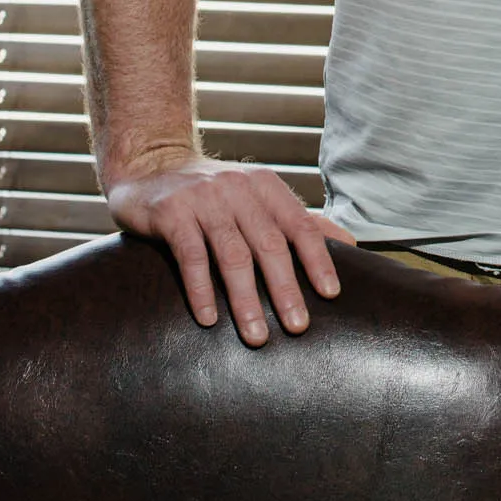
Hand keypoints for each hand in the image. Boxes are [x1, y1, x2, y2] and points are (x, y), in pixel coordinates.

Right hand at [105, 153, 356, 346]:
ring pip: (233, 254)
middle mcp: (239, 188)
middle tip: (297, 326)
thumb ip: (297, 219)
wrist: (151, 164)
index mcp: (266, 186)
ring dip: (246, 299)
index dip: (318, 259)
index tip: (330, 295)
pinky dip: (200, 289)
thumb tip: (350, 242)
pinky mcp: (172, 212)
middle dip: (286, 289)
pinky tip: (208, 319)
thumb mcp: (256, 197)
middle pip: (270, 244)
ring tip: (257, 335)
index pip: (300, 225)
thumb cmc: (212, 193)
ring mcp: (204, 199)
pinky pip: (190, 255)